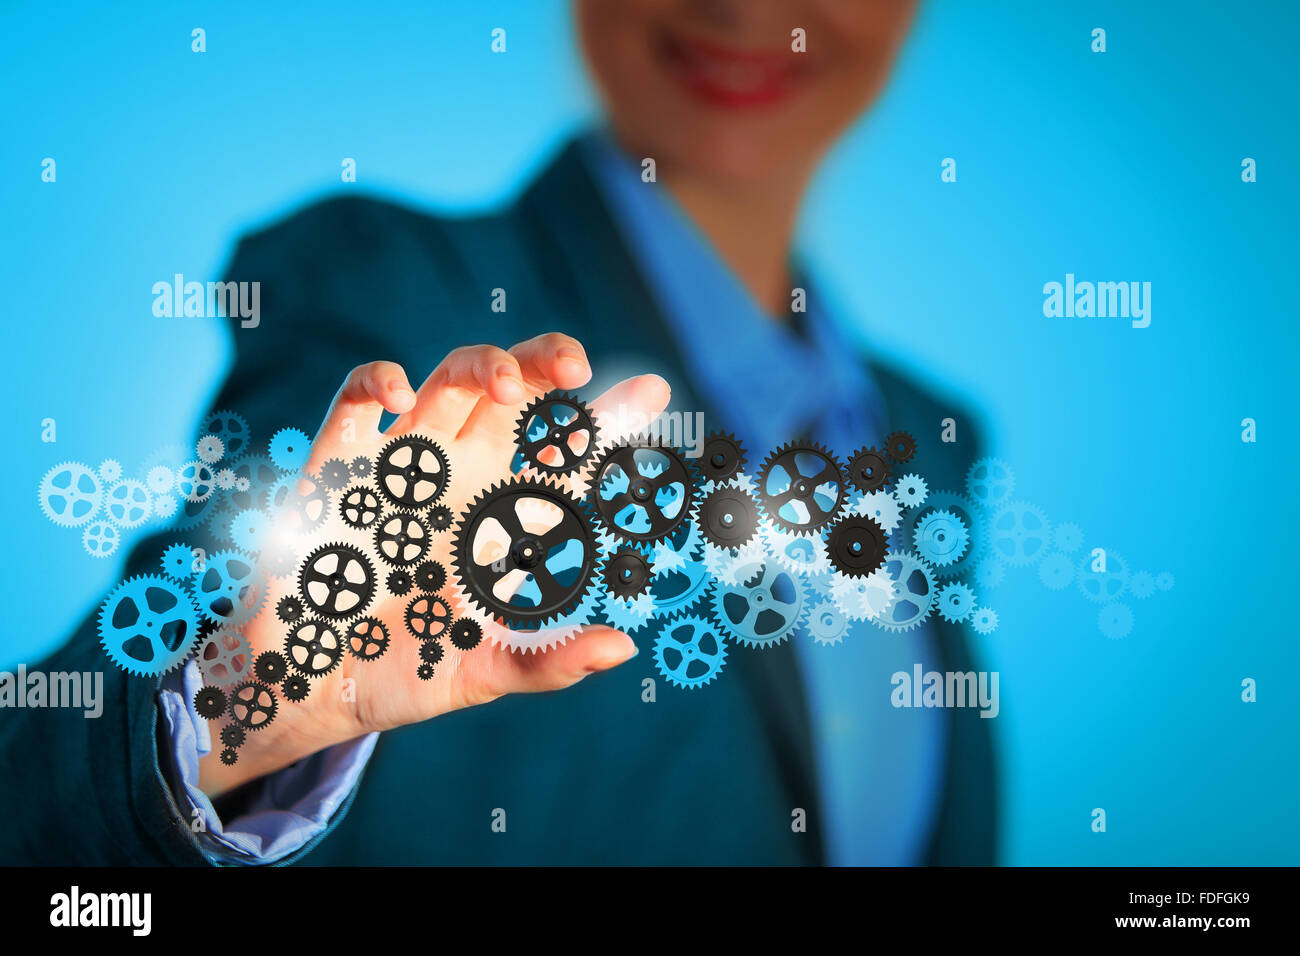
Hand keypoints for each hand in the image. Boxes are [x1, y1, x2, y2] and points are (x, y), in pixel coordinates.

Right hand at [199, 333, 669, 794]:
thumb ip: (549, 661)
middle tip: (577, 369)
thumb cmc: (405, 670)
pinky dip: (377, 383)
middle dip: (549, 366)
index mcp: (506, 516)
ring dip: (483, 367)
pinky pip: (356, 402)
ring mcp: (403, 466)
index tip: (654, 394)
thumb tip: (622, 649)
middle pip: (517, 397)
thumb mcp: (483, 673)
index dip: (608, 421)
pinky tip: (400, 396)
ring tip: (511, 384)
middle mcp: (463, 477)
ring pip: (450, 382)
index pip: (566, 455)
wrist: (309, 686)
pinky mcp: (338, 469)